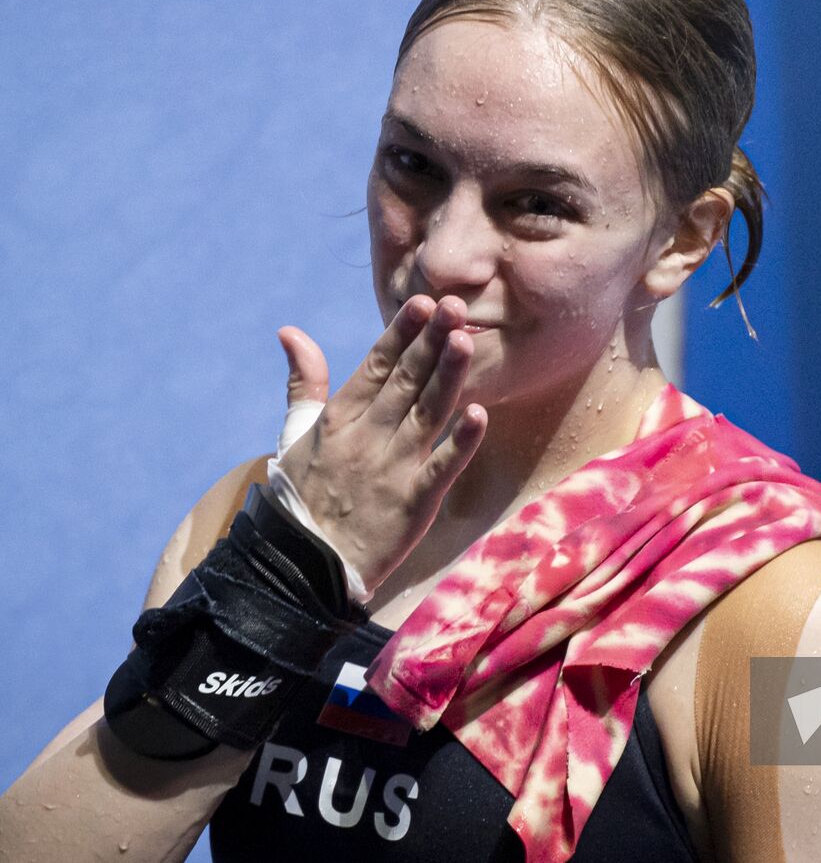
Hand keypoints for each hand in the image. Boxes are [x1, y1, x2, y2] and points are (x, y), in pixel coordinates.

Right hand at [273, 296, 486, 591]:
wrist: (302, 567)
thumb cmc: (301, 498)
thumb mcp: (295, 435)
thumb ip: (303, 383)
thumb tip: (291, 332)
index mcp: (340, 419)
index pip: (376, 366)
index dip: (401, 333)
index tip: (423, 302)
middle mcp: (367, 437)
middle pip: (405, 382)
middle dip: (430, 341)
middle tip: (453, 306)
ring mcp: (391, 469)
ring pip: (426, 414)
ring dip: (447, 376)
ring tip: (465, 339)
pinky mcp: (412, 503)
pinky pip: (441, 468)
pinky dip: (460, 444)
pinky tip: (480, 416)